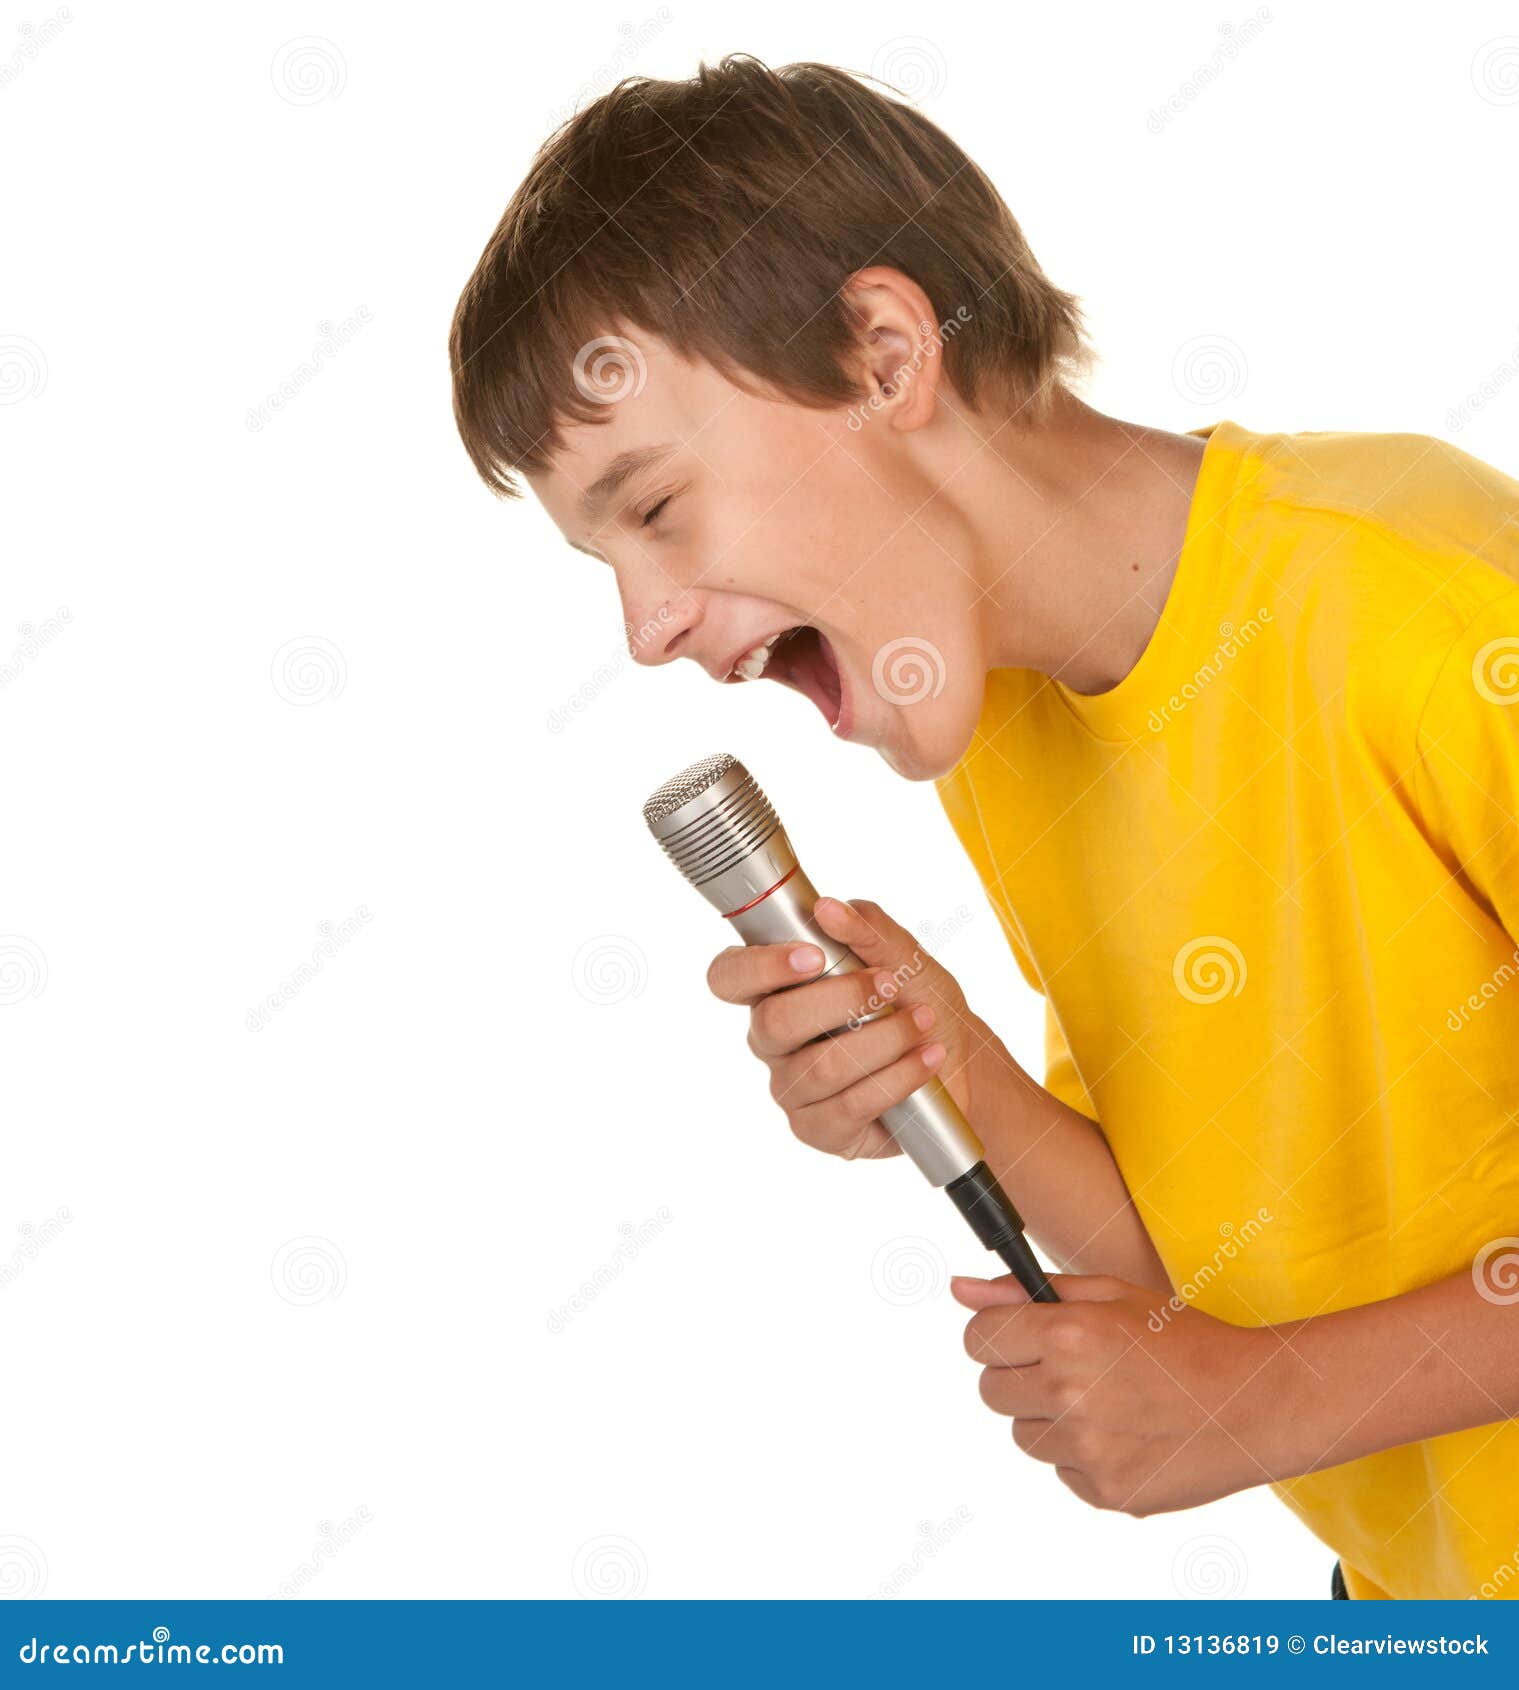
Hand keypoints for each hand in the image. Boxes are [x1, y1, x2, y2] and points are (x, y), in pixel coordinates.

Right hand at [705, 896, 1019, 1162]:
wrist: (961, 1062)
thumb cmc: (917, 1002)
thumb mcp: (903, 954)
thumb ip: (866, 928)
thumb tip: (827, 908)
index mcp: (775, 989)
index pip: (728, 976)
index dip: (759, 966)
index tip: (813, 956)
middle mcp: (773, 1040)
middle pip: (774, 1023)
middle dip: (841, 999)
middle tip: (889, 984)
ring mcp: (793, 1088)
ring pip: (820, 1068)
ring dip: (884, 1039)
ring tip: (923, 1023)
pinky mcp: (819, 1128)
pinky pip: (848, 1107)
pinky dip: (897, 1077)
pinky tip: (925, 1059)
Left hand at [952, 1270, 1291, 1515]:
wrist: (1257, 1403)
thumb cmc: (1184, 1340)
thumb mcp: (1109, 1295)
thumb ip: (1026, 1291)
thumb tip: (958, 1288)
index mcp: (1066, 1335)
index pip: (977, 1339)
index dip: (997, 1335)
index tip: (1020, 1336)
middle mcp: (1069, 1394)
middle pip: (991, 1391)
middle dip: (1020, 1377)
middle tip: (1072, 1368)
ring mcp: (1087, 1450)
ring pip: (1024, 1435)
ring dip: (1051, 1420)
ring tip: (1108, 1401)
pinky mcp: (1106, 1493)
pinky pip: (1062, 1472)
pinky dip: (1084, 1458)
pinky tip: (1128, 1434)